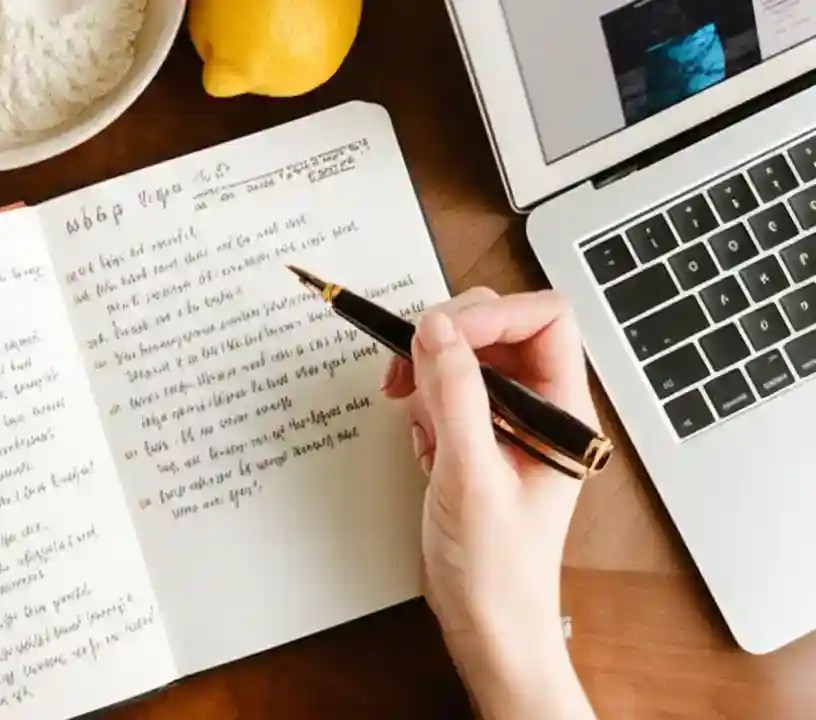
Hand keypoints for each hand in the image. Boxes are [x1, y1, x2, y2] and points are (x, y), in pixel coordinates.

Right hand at [382, 288, 595, 719]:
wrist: (488, 625)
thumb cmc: (498, 568)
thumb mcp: (471, 475)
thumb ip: (456, 395)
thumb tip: (435, 328)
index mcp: (561, 409)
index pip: (543, 319)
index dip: (491, 314)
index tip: (439, 334)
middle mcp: (538, 407)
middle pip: (500, 328)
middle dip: (448, 338)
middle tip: (406, 366)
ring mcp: (506, 423)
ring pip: (466, 357)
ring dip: (427, 371)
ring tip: (407, 407)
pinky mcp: (476, 440)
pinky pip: (445, 393)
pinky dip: (421, 405)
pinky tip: (419, 442)